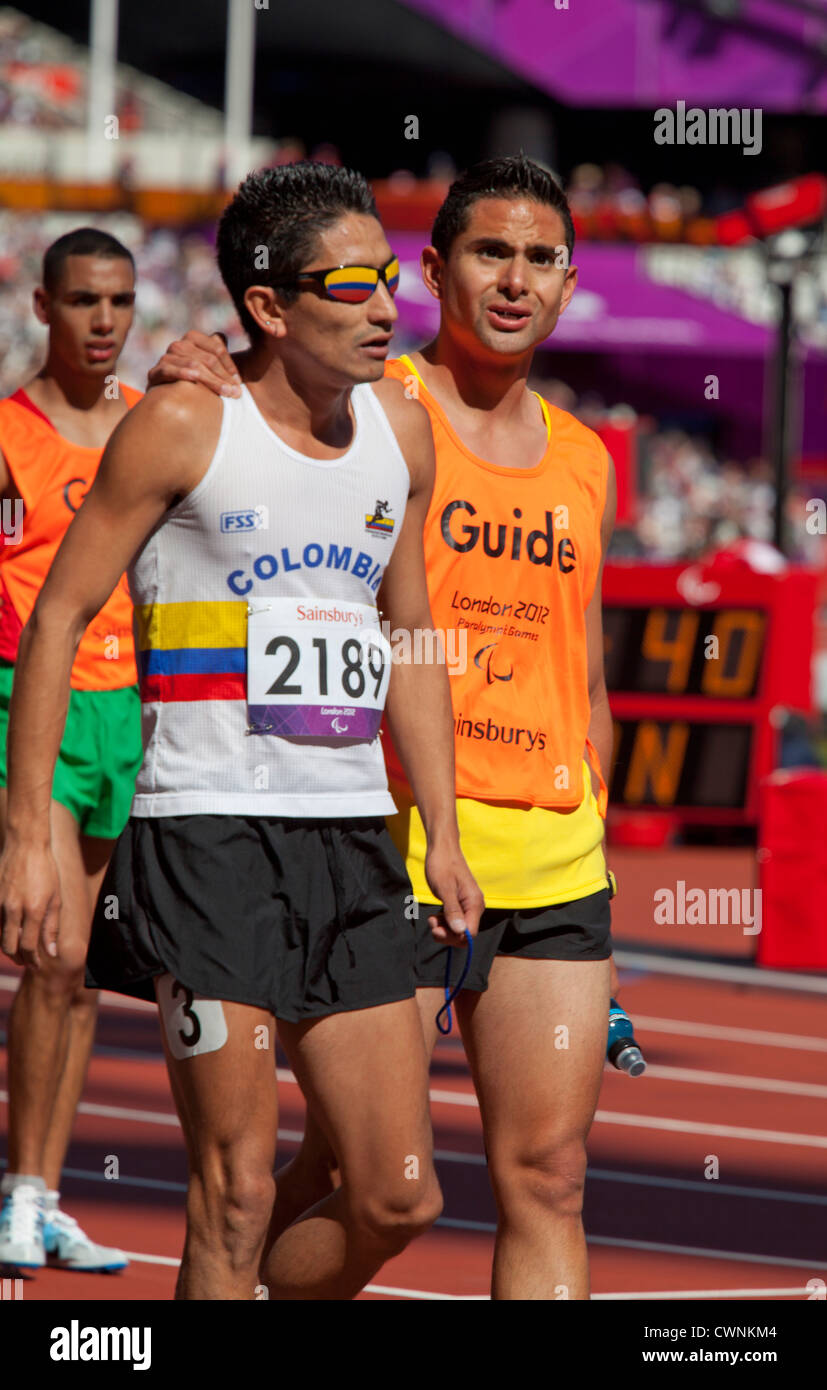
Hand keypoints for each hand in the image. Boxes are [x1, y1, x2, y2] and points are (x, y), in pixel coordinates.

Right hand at [0, 839, 61, 968]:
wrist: (26, 845)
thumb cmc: (46, 870)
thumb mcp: (56, 898)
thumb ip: (52, 926)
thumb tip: (51, 951)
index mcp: (34, 909)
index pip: (29, 946)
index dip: (33, 960)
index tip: (38, 965)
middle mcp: (14, 908)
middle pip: (10, 947)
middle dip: (19, 959)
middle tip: (27, 963)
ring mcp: (0, 903)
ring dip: (9, 948)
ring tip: (19, 952)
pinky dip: (0, 934)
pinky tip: (9, 935)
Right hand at [146, 330, 241, 396]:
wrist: (167, 402)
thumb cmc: (194, 384)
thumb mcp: (208, 367)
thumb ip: (215, 352)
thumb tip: (223, 336)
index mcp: (192, 340)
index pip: (216, 348)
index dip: (230, 365)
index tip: (238, 382)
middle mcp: (178, 346)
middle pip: (206, 358)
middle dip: (223, 376)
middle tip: (236, 392)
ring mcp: (166, 359)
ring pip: (192, 364)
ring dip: (211, 380)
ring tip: (225, 392)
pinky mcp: (154, 373)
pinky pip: (169, 370)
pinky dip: (182, 372)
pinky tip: (195, 378)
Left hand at [423, 840, 483, 946]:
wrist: (442, 849)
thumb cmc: (442, 865)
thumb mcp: (444, 889)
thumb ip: (452, 911)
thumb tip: (460, 931)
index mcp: (474, 903)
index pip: (470, 933)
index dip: (453, 937)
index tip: (436, 930)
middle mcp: (475, 906)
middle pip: (465, 933)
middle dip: (447, 934)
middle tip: (431, 923)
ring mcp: (468, 905)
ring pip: (459, 929)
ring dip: (444, 928)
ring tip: (431, 918)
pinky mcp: (461, 904)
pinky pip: (455, 921)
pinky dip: (444, 922)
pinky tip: (435, 916)